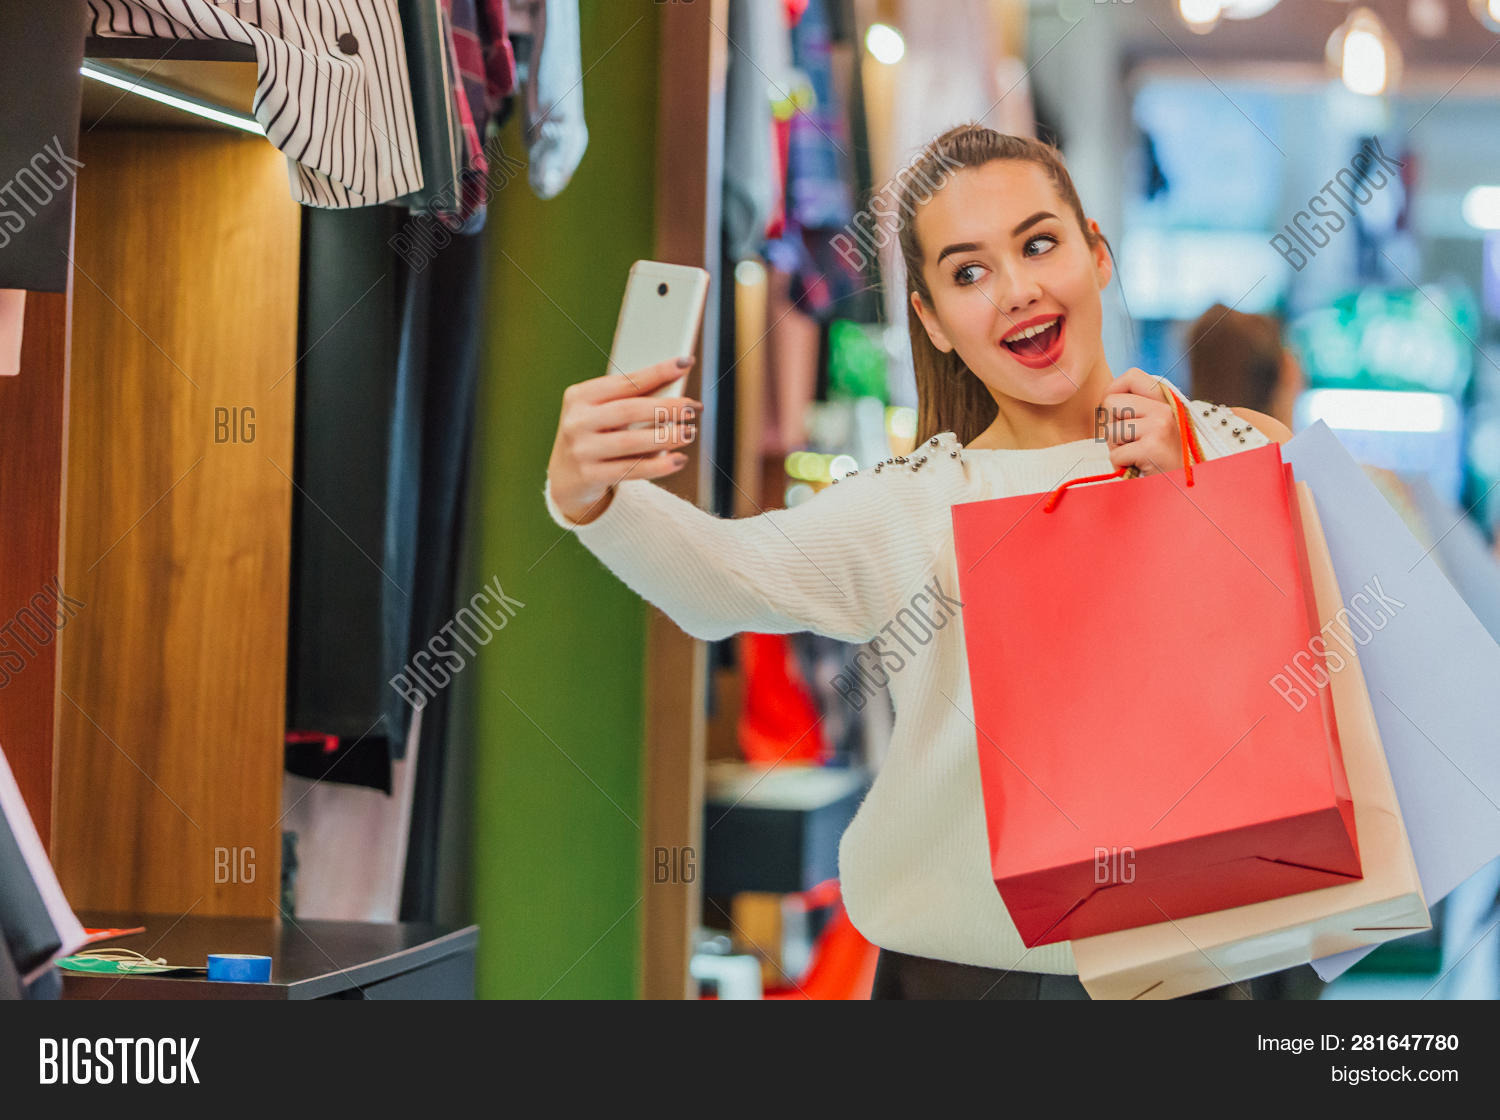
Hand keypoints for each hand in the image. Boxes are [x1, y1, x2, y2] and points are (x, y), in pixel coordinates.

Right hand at [547, 356, 701, 524]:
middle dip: (665, 407)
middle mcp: (576, 421)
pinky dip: (658, 466)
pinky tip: (678, 460)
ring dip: (665, 437)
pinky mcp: (589, 476)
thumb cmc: (595, 435)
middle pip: (628, 410)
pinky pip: (630, 470)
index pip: (625, 382)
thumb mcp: (603, 413)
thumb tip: (676, 381)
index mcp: (580, 396)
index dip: (657, 372)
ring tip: (690, 432)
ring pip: (630, 441)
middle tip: (693, 407)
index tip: (685, 363)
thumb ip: (634, 399)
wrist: (566, 478)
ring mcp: (581, 450)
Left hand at [1097, 367, 1183, 477]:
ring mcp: (1160, 426)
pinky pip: (1115, 454)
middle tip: (1130, 442)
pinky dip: (1121, 464)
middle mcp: (1166, 408)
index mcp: (1166, 400)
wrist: (1179, 488)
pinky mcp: (1153, 447)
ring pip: (1110, 430)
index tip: (1115, 411)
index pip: (1131, 375)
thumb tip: (1106, 397)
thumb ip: (1132, 408)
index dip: (1113, 391)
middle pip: (1110, 402)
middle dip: (1111, 425)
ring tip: (1136, 455)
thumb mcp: (1149, 425)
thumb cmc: (1157, 458)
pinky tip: (1138, 466)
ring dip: (1116, 448)